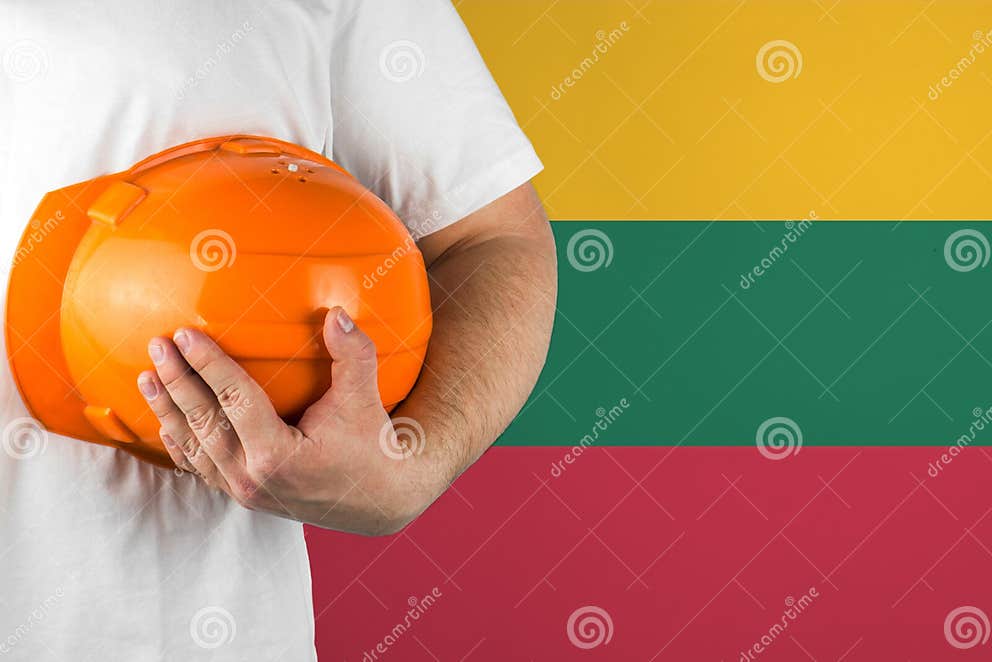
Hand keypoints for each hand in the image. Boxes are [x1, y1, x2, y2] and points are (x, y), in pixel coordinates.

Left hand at [137, 307, 436, 535]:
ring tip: (148, 377)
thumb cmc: (372, 447)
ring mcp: (245, 491)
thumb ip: (352, 355)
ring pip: (195, 447)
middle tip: (157, 346)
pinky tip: (166, 422)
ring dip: (168, 411)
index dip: (208, 364)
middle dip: (177, 381)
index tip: (185, 334)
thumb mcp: (365, 399)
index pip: (233, 400)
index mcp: (277, 455)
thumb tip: (336, 314)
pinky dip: (181, 444)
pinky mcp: (246, 496)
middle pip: (203, 422)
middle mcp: (253, 478)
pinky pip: (203, 468)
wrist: (379, 501)